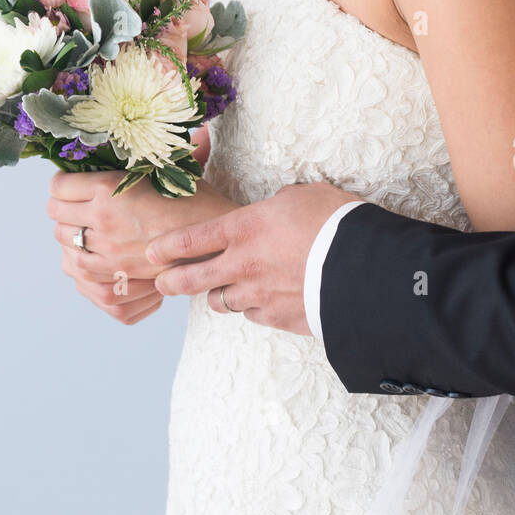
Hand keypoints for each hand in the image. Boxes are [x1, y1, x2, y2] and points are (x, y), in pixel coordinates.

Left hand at [47, 170, 237, 324]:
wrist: (217, 245)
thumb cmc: (198, 203)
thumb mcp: (169, 169)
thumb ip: (146, 153)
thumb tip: (146, 130)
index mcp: (110, 189)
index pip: (59, 186)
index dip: (62, 183)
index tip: (70, 182)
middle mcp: (102, 220)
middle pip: (55, 214)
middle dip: (62, 207)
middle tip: (74, 204)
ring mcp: (105, 251)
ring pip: (63, 242)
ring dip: (68, 233)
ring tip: (81, 227)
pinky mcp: (114, 276)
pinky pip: (76, 269)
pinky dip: (77, 259)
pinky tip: (89, 251)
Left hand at [145, 182, 363, 333]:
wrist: (363, 269)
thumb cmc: (335, 222)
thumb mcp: (303, 196)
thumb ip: (278, 204)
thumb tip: (276, 209)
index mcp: (243, 228)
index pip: (190, 240)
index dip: (166, 247)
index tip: (152, 252)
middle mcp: (242, 265)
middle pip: (191, 279)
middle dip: (171, 282)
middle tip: (163, 282)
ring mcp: (258, 295)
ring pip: (221, 302)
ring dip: (218, 294)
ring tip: (221, 289)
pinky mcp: (278, 318)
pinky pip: (254, 315)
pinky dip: (253, 308)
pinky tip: (262, 301)